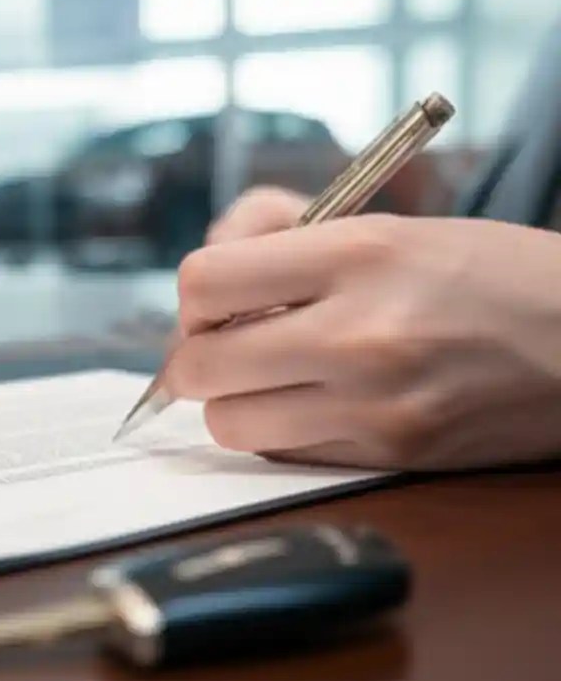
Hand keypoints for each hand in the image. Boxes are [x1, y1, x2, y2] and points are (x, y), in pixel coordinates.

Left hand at [168, 187, 560, 469]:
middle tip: (227, 346)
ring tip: (272, 378)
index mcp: (357, 254)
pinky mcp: (390, 453)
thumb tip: (204, 274)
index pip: (204, 283)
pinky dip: (280, 433)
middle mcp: (358, 332)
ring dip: (234, 403)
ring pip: (229, 425)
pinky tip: (315, 405)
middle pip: (198, 366)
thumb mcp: (385, 225)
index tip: (216, 304)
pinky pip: (284, 454)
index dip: (196, 298)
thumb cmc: (485, 274)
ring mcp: (374, 403)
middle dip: (197, 357)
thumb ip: (279, 236)